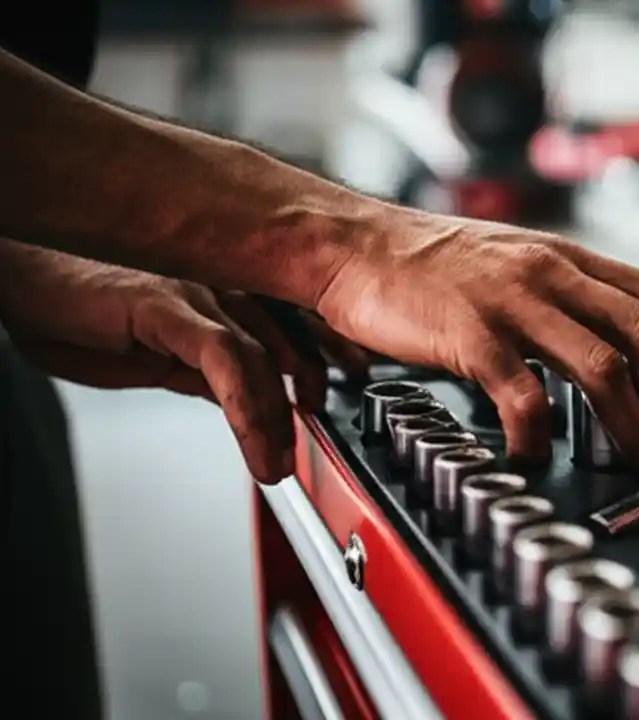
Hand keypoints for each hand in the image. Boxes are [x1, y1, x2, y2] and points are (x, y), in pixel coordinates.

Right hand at [0, 243, 359, 480]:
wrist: (10, 272)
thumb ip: (198, 367)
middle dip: (313, 395)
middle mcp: (219, 285)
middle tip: (312, 446)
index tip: (328, 405)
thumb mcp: (145, 350)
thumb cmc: (65, 302)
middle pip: (292, 341)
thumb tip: (237, 398)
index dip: (322, 365)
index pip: (293, 326)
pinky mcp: (166, 305)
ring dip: (277, 419)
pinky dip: (248, 406)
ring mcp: (196, 292)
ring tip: (279, 464)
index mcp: (221, 289)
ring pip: (263, 357)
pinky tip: (255, 442)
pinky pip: (224, 359)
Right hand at [317, 213, 638, 467]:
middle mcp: (549, 274)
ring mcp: (513, 303)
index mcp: (563, 257)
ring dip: (630, 422)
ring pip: (603, 367)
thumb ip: (555, 291)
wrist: (350, 244)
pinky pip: (526, 397)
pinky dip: (540, 436)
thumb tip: (597, 339)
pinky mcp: (471, 336)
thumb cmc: (423, 262)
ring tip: (633, 454)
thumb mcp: (510, 260)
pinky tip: (533, 454)